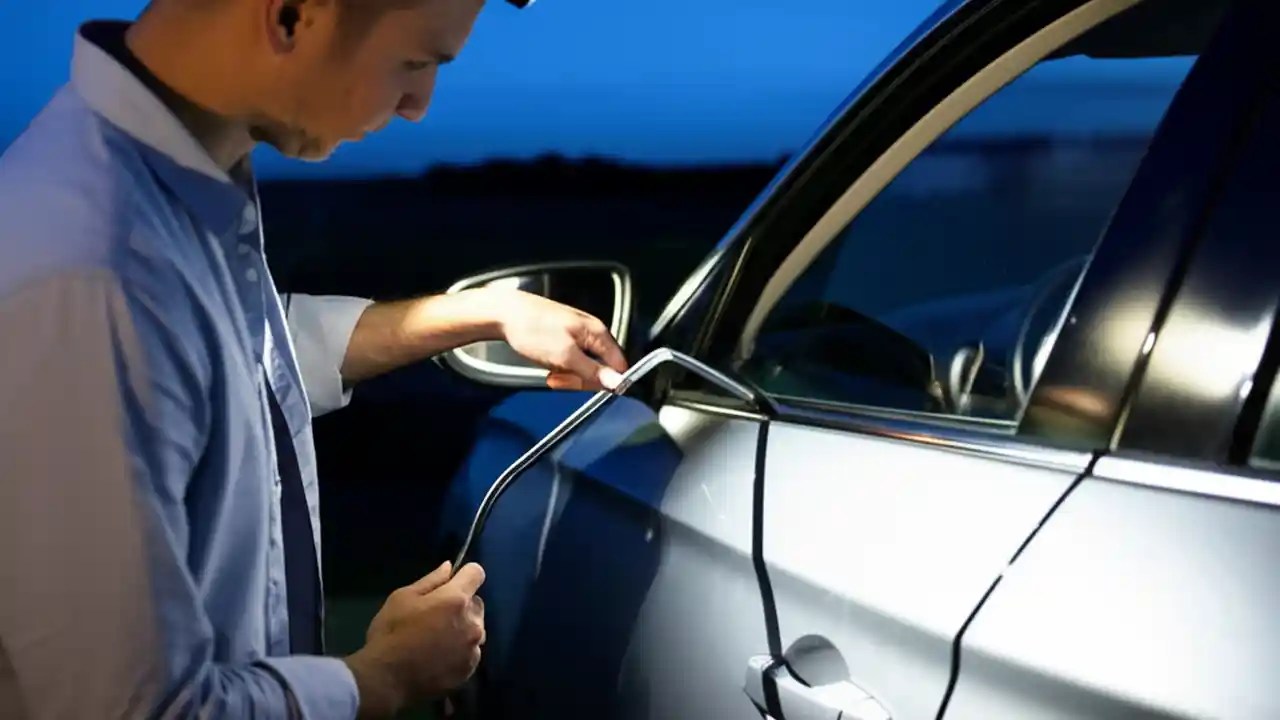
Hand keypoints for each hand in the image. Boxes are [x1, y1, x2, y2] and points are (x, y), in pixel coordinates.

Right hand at [345, 562, 486, 718]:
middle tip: (437, 616)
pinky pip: (471, 652)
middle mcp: (473, 622)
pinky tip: (440, 657)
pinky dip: (460, 651)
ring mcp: (473, 648)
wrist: (387, 678)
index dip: (465, 574)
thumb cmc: (391, 633)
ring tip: (438, 640)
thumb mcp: (403, 598)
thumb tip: (449, 567)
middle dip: (461, 604)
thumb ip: (431, 581)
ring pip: (476, 629)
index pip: (477, 573)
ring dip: (463, 629)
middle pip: (476, 603)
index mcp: (457, 599)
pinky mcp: (470, 669)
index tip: (452, 582)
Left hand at [493, 289, 628, 390]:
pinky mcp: (565, 337)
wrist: (504, 314)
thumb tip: (618, 383)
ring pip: (584, 367)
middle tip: (559, 378)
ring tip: (550, 371)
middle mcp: (592, 332)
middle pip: (601, 368)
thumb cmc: (532, 330)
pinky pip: (571, 360)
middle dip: (580, 379)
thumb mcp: (564, 356)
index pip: (619, 366)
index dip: (604, 382)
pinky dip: (560, 367)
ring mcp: (578, 334)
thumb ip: (592, 371)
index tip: (582, 385)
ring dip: (567, 375)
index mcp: (598, 334)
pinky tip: (547, 365)